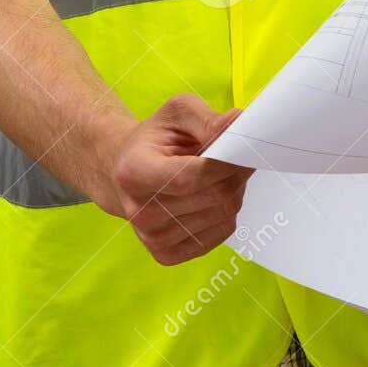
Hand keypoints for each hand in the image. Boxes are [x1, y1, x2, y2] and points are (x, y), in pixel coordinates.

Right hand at [110, 94, 252, 265]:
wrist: (124, 171)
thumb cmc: (154, 139)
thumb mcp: (177, 113)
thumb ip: (208, 119)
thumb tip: (239, 124)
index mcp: (134, 172)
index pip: (191, 177)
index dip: (225, 161)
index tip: (243, 145)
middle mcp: (140, 211)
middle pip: (214, 196)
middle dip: (237, 171)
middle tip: (238, 153)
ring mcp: (153, 237)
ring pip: (224, 214)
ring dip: (235, 189)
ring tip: (219, 172)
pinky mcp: (167, 254)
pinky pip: (222, 232)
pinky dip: (228, 210)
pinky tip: (212, 194)